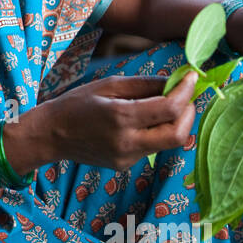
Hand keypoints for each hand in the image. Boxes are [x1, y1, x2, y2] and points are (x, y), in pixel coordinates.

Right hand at [41, 71, 198, 170]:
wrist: (50, 135)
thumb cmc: (77, 103)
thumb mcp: (109, 84)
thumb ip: (145, 84)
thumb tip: (176, 80)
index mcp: (120, 117)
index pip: (169, 108)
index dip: (186, 91)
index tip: (192, 77)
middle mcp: (127, 142)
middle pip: (178, 135)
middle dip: (189, 113)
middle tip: (185, 95)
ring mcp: (127, 158)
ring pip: (168, 143)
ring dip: (176, 122)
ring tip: (166, 105)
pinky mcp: (125, 165)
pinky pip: (152, 147)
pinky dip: (158, 131)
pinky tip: (145, 120)